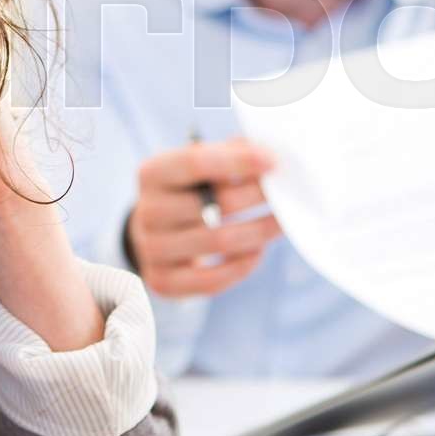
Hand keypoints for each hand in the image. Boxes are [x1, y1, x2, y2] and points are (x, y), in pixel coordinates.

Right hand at [126, 138, 282, 297]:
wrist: (159, 232)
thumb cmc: (191, 191)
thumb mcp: (201, 164)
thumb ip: (231, 154)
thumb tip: (270, 154)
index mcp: (153, 173)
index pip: (195, 162)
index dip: (237, 161)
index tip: (273, 161)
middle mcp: (146, 211)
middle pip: (214, 204)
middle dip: (258, 197)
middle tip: (287, 193)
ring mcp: (151, 249)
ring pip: (219, 242)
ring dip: (260, 231)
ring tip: (281, 221)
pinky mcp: (162, 281)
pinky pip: (213, 279)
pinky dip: (243, 264)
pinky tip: (257, 249)